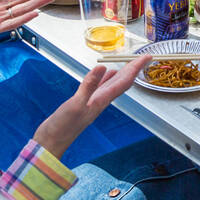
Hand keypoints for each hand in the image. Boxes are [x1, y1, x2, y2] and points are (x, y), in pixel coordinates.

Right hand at [34, 57, 151, 158]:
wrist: (51, 142)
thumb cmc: (62, 127)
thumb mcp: (76, 104)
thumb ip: (89, 86)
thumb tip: (102, 67)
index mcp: (102, 100)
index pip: (124, 81)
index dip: (136, 68)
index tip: (147, 57)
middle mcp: (101, 101)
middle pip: (122, 82)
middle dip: (133, 69)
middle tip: (143, 57)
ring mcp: (93, 102)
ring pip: (112, 84)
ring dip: (122, 73)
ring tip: (129, 63)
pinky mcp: (84, 103)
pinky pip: (100, 87)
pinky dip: (105, 79)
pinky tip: (106, 74)